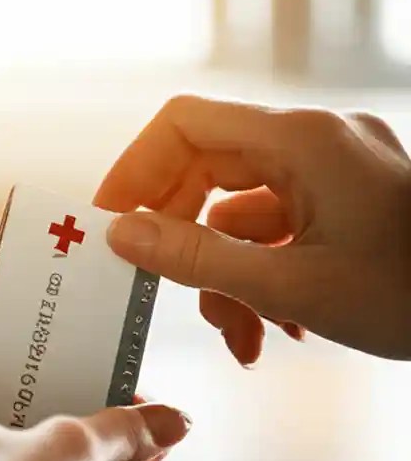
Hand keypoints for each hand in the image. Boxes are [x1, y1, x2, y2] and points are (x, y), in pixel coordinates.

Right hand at [95, 96, 410, 361]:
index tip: (109, 221)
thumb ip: (195, 257)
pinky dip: (264, 272)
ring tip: (241, 336)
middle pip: (208, 172)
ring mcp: (337, 170)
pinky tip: (277, 325)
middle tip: (166, 291)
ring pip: (242, 211)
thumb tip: (121, 234)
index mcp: (302, 140)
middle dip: (185, 240)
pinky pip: (280, 226)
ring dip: (226, 273)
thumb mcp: (292, 284)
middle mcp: (317, 142)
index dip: (135, 168)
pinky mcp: (351, 200)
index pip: (184, 123)